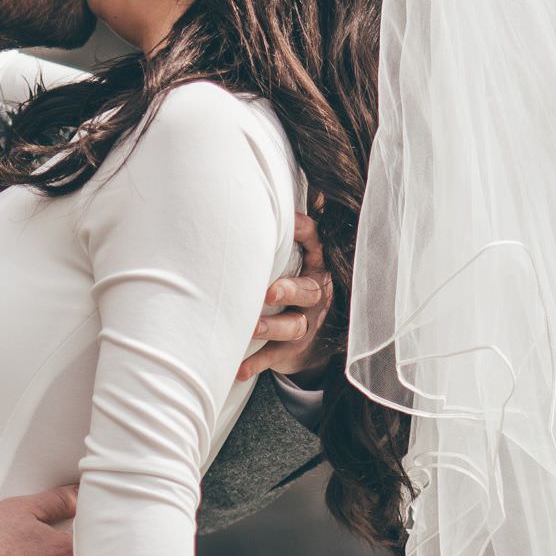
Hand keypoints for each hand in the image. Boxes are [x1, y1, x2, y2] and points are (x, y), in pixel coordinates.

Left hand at [236, 207, 338, 385]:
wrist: (316, 342)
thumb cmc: (297, 288)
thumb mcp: (302, 258)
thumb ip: (296, 231)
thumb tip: (305, 186)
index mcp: (317, 267)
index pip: (316, 244)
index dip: (304, 232)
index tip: (291, 220)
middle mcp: (316, 295)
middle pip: (307, 291)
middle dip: (289, 290)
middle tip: (270, 292)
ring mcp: (307, 324)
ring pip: (292, 325)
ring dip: (270, 327)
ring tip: (250, 328)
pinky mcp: (294, 351)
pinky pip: (276, 357)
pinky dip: (257, 363)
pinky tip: (238, 369)